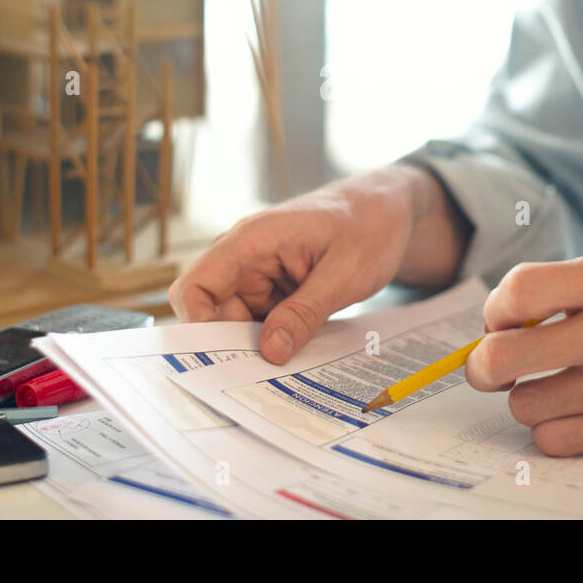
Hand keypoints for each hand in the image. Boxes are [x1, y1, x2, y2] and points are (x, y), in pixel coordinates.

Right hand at [167, 168, 420, 363]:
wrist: (387, 209)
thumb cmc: (369, 226)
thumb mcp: (344, 274)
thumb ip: (304, 313)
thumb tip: (269, 353)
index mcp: (251, 240)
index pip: (194, 287)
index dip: (199, 326)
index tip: (226, 359)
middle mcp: (244, 255)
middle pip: (212, 312)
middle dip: (234, 344)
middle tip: (267, 373)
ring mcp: (257, 271)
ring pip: (236, 321)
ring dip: (258, 343)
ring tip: (293, 359)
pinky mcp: (272, 285)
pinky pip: (260, 320)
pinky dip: (274, 337)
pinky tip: (299, 347)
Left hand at [465, 255, 582, 455]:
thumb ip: (564, 291)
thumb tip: (492, 328)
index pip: (518, 292)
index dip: (494, 311)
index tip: (501, 323)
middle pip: (502, 358)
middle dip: (484, 366)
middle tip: (494, 367)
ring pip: (524, 405)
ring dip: (529, 400)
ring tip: (558, 388)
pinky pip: (556, 440)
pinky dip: (556, 431)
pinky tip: (578, 414)